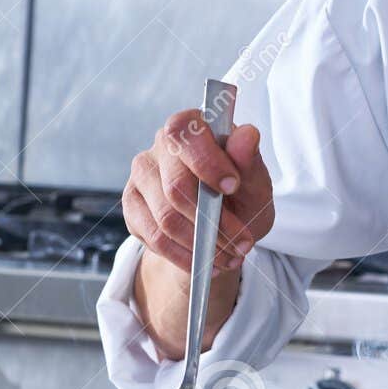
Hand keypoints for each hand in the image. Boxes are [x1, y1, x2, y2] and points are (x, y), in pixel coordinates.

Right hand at [122, 108, 273, 276]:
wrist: (221, 228)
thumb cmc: (240, 197)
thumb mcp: (256, 185)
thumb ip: (251, 163)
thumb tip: (247, 135)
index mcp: (192, 126)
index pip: (186, 134)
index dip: (207, 162)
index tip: (233, 187)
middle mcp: (161, 146)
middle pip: (176, 185)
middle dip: (213, 221)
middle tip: (241, 242)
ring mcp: (142, 175)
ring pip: (165, 217)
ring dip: (202, 244)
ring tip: (230, 257)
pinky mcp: (132, 205)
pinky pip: (153, 237)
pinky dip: (184, 255)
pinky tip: (206, 262)